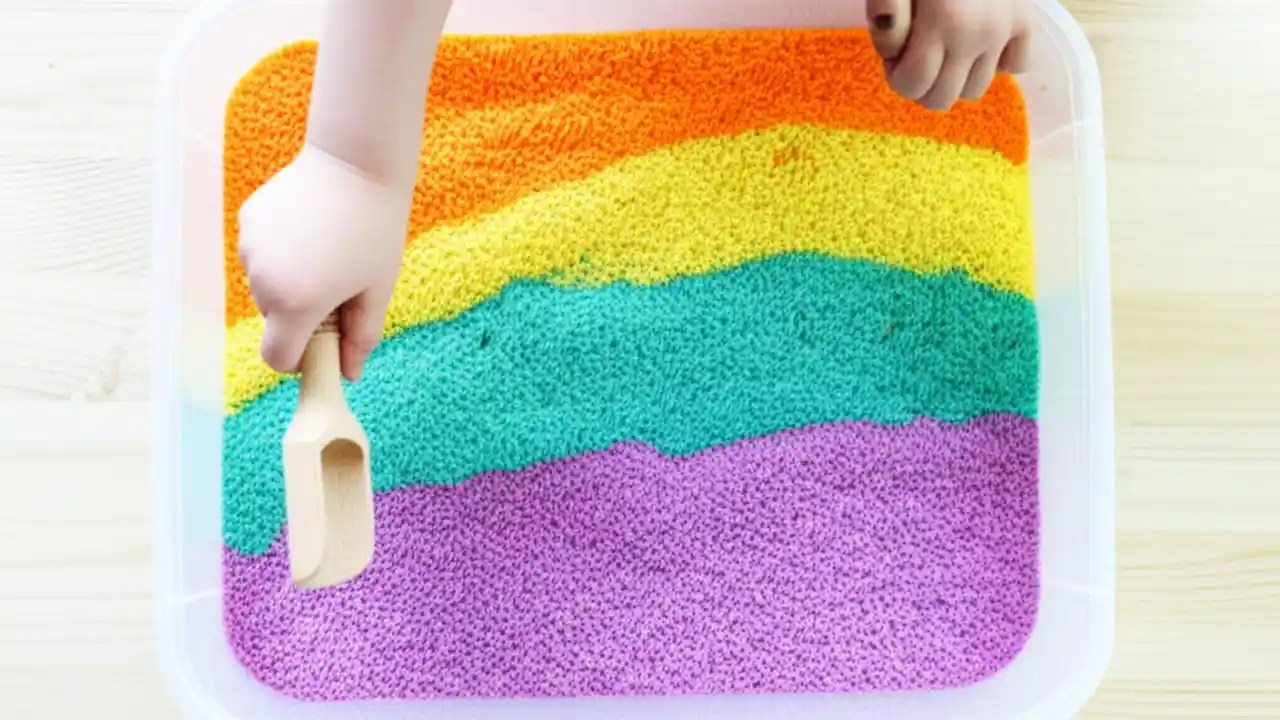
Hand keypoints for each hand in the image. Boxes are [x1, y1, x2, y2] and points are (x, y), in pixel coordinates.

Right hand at [237, 144, 410, 381]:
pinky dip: (281, 251)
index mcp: (296, 304)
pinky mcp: (247, 220)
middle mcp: (263, 279)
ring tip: (326, 249)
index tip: (323, 340)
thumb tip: (348, 374)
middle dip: (301, 312)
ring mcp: (250, 247)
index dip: (300, 358)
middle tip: (339, 281)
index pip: (277, 359)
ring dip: (290, 280)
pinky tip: (310, 228)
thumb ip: (360, 338)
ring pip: (266, 285)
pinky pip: (261, 253)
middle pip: (274, 319)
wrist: (356, 163)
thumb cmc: (375, 230)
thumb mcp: (376, 290)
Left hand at [868, 0, 1032, 111]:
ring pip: (976, 90)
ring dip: (955, 77)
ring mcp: (1006, 30)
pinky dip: (996, 63)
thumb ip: (885, 16)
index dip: (896, 75)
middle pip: (942, 98)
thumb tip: (893, 54)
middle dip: (921, 82)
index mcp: (943, 22)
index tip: (895, 53)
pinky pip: (1017, 66)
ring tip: (945, 45)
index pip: (911, 86)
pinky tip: (979, 44)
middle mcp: (978, 34)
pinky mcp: (1026, 20)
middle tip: (916, 51)